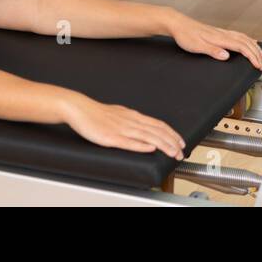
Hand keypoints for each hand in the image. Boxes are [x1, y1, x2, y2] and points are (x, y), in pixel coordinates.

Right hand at [61, 94, 184, 158]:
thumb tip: (145, 128)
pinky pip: (128, 141)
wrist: (79, 108)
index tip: (181, 142)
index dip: (172, 134)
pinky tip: (150, 148)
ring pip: (147, 136)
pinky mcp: (111, 137)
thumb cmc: (96, 113)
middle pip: (156, 131)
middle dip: (172, 142)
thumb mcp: (119, 114)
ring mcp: (121, 129)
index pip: (158, 125)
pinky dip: (141, 145)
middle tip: (182, 152)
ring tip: (173, 152)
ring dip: (162, 145)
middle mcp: (130, 121)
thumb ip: (132, 121)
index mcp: (133, 116)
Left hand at [167, 13, 261, 70]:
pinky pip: (237, 35)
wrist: (178, 24)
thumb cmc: (185, 35)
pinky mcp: (217, 32)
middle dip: (256, 52)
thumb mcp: (197, 46)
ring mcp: (220, 32)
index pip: (242, 47)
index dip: (252, 57)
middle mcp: (222, 34)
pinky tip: (246, 40)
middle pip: (245, 42)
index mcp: (220, 38)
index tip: (259, 65)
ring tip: (261, 52)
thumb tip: (226, 56)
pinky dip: (246, 39)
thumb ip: (213, 51)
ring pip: (242, 37)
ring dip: (253, 45)